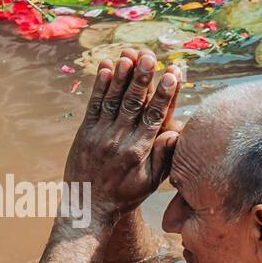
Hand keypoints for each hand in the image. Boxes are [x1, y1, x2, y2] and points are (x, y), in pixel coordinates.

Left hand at [64, 47, 182, 222]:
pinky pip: (94, 105)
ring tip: (130, 56)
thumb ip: (163, 157)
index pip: (155, 117)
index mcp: (139, 152)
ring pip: (113, 100)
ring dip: (122, 76)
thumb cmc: (125, 195)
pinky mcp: (85, 132)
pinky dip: (100, 86)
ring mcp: (100, 135)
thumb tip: (177, 132)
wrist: (88, 206)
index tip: (173, 74)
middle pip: (133, 104)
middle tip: (151, 56)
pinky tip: (106, 68)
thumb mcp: (151, 183)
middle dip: (143, 78)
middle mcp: (119, 140)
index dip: (164, 94)